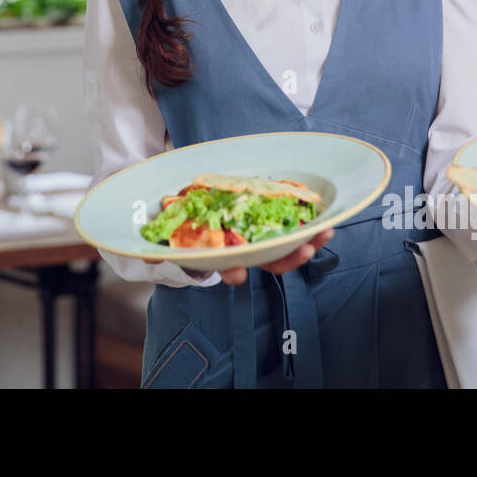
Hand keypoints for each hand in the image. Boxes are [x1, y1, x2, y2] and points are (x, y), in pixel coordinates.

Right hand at [143, 227, 335, 285]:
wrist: (184, 204)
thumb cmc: (178, 222)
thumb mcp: (166, 233)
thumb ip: (159, 246)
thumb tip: (149, 259)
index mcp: (219, 253)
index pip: (227, 266)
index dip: (232, 271)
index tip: (238, 272)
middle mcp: (244, 249)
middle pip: (268, 261)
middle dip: (288, 259)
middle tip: (304, 251)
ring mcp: (260, 235)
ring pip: (287, 245)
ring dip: (308, 242)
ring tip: (325, 232)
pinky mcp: (270, 216)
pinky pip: (293, 222)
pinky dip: (310, 222)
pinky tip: (326, 217)